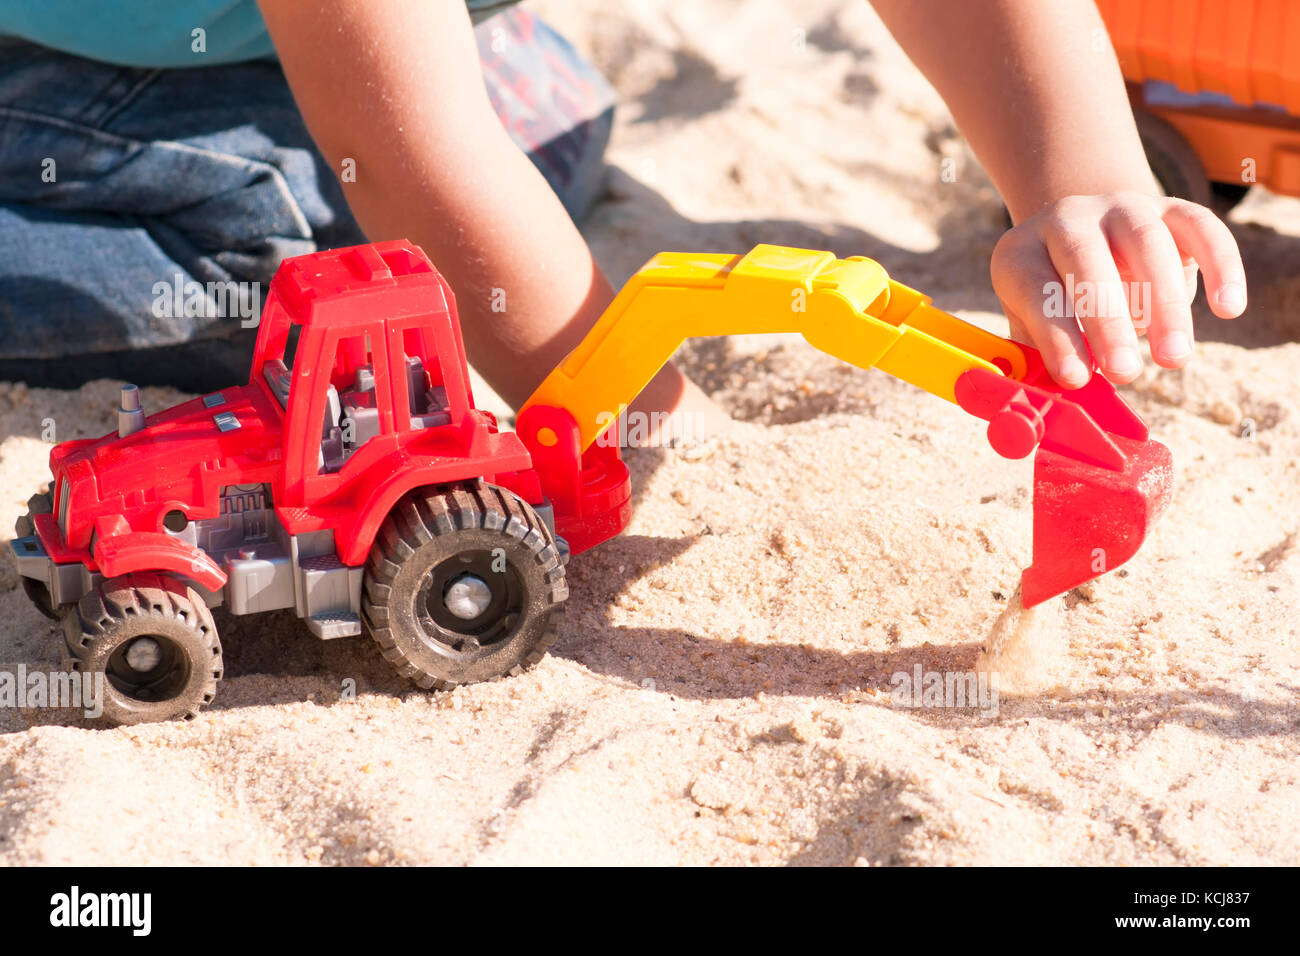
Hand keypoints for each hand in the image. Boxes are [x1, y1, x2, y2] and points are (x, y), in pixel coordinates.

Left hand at [990, 191, 1246, 386]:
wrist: (1082, 234)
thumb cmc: (1054, 298)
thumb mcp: (1034, 323)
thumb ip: (1042, 358)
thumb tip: (1055, 401)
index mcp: (1021, 253)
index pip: (1034, 291)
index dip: (1054, 337)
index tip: (1075, 380)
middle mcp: (1067, 221)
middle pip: (1086, 261)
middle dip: (1107, 322)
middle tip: (1125, 373)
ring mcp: (1120, 208)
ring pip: (1146, 243)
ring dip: (1164, 303)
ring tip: (1174, 357)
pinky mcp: (1169, 208)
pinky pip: (1201, 227)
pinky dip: (1220, 266)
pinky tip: (1229, 308)